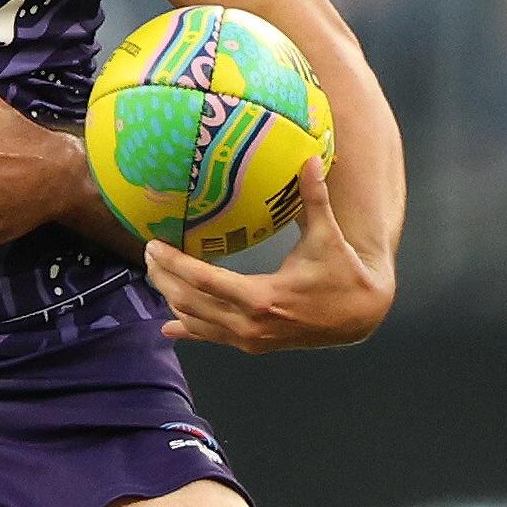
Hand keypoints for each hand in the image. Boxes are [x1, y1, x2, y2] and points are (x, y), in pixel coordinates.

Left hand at [144, 158, 394, 352]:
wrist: (359, 316)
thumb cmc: (342, 273)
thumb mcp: (328, 236)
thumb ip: (315, 199)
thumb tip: (311, 160)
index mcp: (263, 297)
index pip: (204, 280)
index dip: (173, 264)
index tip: (152, 245)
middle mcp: (250, 324)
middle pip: (189, 302)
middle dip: (163, 278)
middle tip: (147, 253)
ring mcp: (249, 339)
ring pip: (195, 322)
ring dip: (171, 298)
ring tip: (155, 273)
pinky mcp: (252, 346)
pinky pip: (211, 339)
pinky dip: (187, 330)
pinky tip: (167, 327)